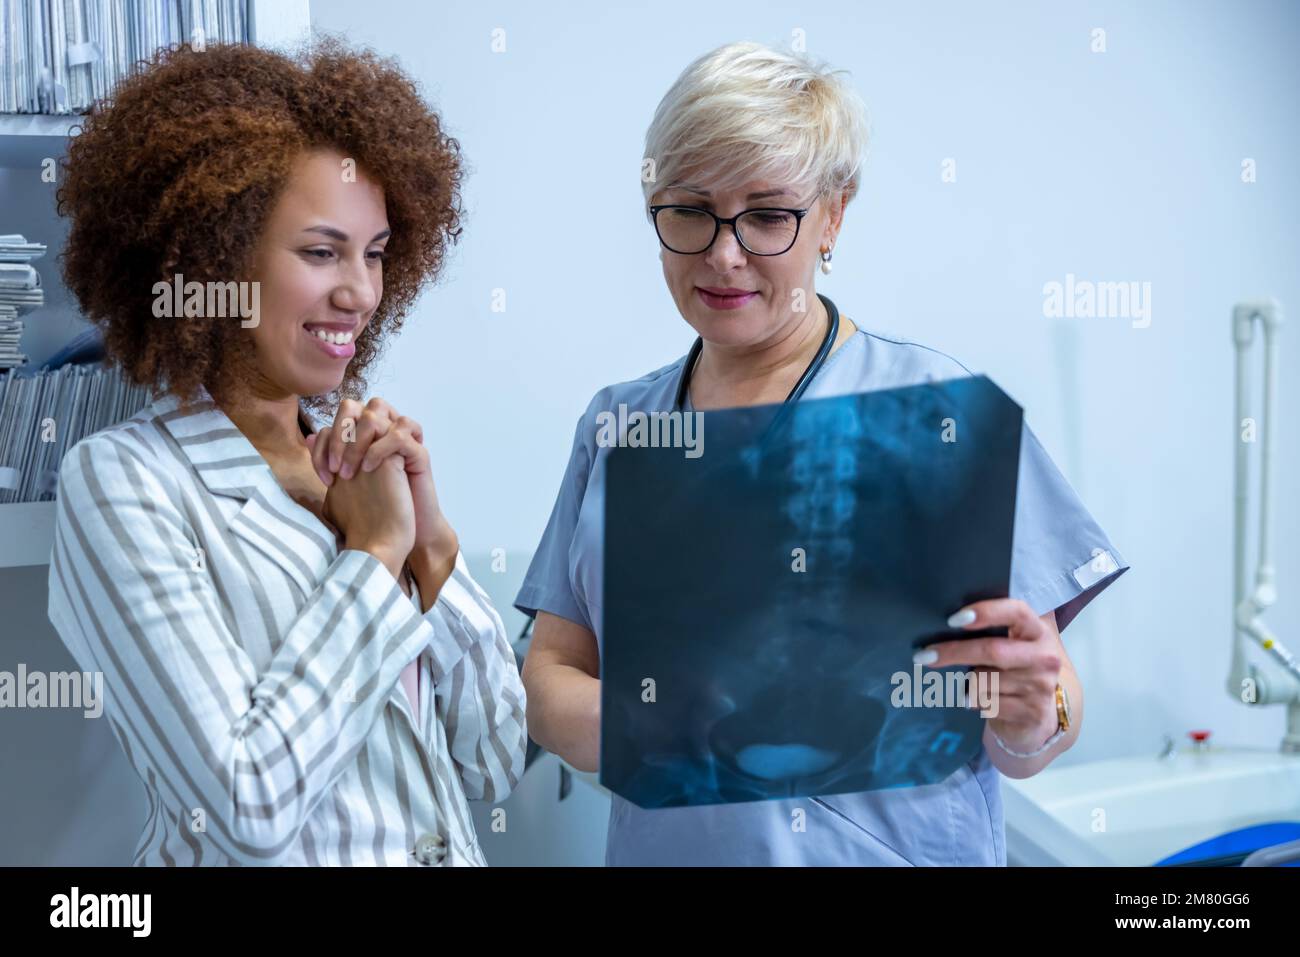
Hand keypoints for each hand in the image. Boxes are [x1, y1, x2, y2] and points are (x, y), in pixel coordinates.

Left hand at [307, 397, 456, 568]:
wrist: (396, 538)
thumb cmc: (370, 514)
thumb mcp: (343, 486)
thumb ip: (328, 460)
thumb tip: (308, 438)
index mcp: (366, 438)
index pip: (338, 420)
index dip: (325, 444)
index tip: (325, 478)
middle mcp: (383, 434)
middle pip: (358, 405)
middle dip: (339, 432)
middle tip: (336, 467)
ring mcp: (402, 441)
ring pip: (377, 412)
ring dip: (357, 441)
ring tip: (351, 472)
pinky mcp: (419, 454)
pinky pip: (399, 435)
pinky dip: (378, 449)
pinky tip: (369, 470)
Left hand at [916, 598, 1061, 751]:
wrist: (1036, 714)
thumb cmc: (1014, 670)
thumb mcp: (1013, 646)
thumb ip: (991, 632)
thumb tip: (942, 628)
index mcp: (1038, 632)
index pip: (1017, 612)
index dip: (986, 612)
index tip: (953, 619)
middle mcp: (1045, 657)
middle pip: (992, 650)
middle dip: (953, 652)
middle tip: (923, 656)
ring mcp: (1041, 686)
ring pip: (984, 681)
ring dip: (966, 683)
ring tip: (965, 684)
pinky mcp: (1032, 712)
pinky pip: (988, 704)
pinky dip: (973, 701)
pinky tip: (974, 701)